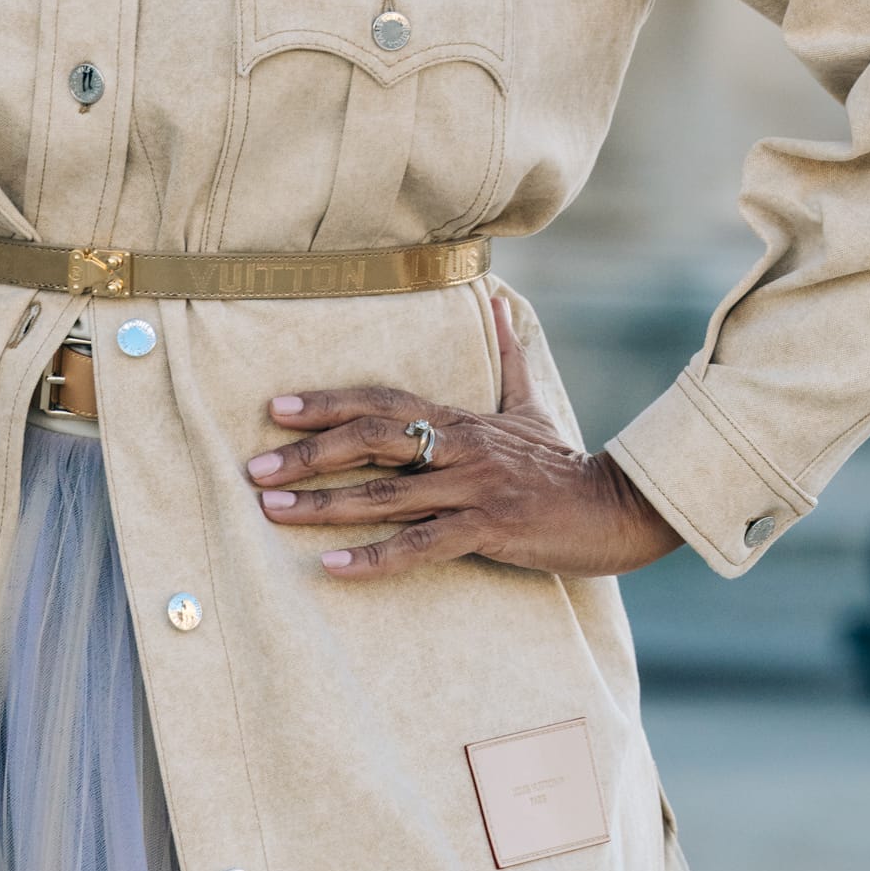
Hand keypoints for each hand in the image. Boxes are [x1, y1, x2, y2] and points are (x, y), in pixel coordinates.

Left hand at [248, 295, 681, 581]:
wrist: (616, 507)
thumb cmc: (564, 462)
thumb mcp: (532, 405)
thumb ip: (509, 357)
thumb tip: (497, 302)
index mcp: (460, 418)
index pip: (381, 400)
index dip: (327, 403)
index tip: (274, 409)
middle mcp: (459, 446)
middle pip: (371, 440)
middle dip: (308, 453)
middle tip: (253, 468)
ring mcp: (472, 487)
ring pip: (386, 494)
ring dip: (323, 504)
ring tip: (273, 511)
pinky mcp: (489, 529)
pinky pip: (421, 544)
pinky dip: (374, 558)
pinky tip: (332, 569)